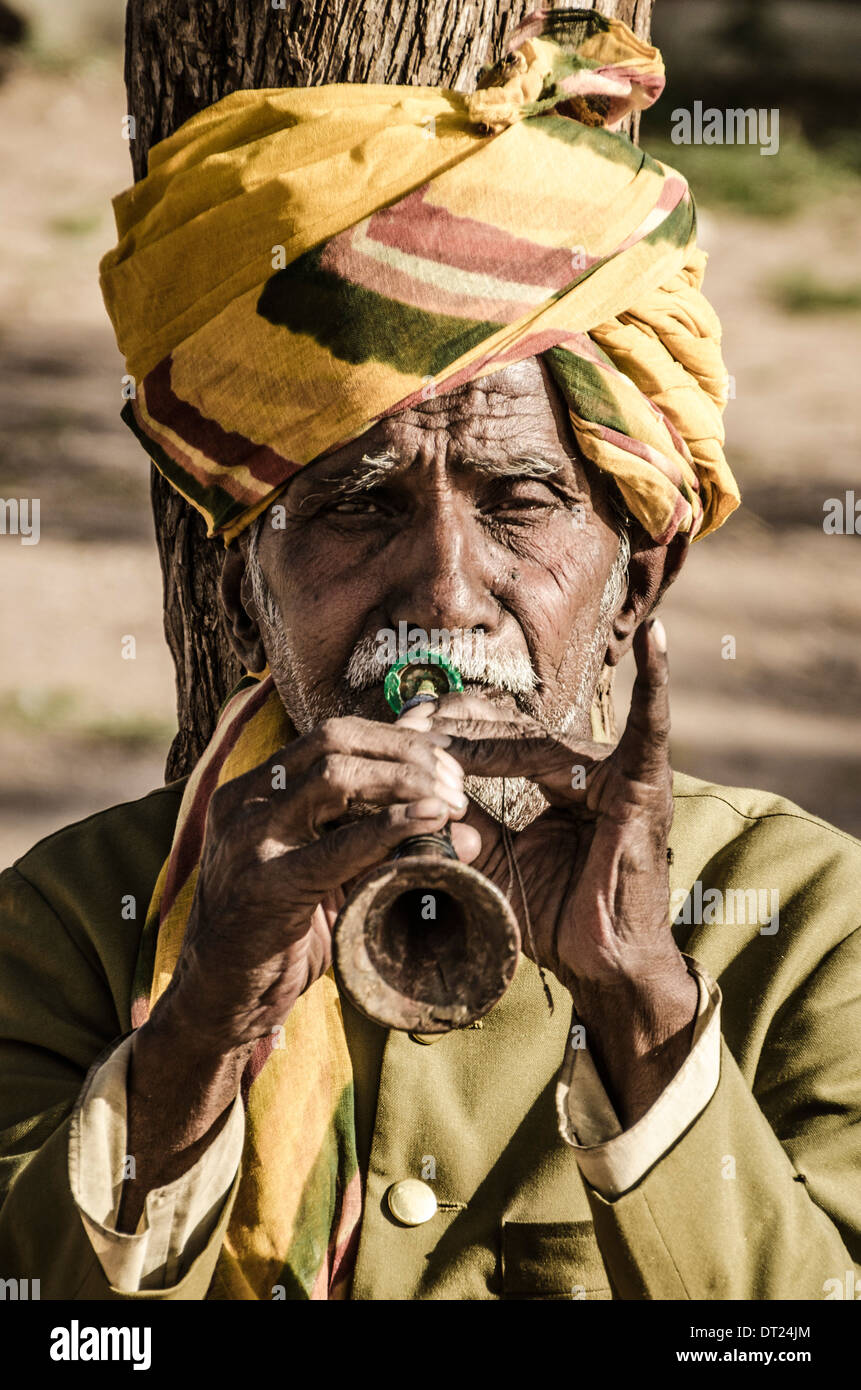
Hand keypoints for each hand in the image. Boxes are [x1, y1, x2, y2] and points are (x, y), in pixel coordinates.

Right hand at [153, 712, 475, 1053]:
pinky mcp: (266, 884)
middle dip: (405, 752)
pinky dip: (392, 826)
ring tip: (450, 802)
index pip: (329, 735)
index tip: (442, 758)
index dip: (393, 738)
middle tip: (455, 780)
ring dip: (404, 780)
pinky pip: (338, 845)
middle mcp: (243, 802)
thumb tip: (465, 830)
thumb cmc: (277, 933)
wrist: (220, 998)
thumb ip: (380, 844)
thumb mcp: (326, 873)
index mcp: (251, 789)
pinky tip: (430, 822)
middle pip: (334, 742)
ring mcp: (248, 839)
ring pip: (335, 777)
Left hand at [430, 620, 697, 1123]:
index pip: (502, 744)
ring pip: (543, 742)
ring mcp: (623, 771)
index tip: (403, 733)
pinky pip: (649, 727)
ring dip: (485, 745)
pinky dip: (656, 680)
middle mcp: (595, 768)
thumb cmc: (555, 917)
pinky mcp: (645, 782)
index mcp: (565, 781)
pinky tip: (654, 639)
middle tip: (405, 726)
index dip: (453, 741)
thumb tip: (418, 798)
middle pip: (516, 735)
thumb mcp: (495, 862)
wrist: (601, 964)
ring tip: (436, 737)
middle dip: (456, 735)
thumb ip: (465, 825)